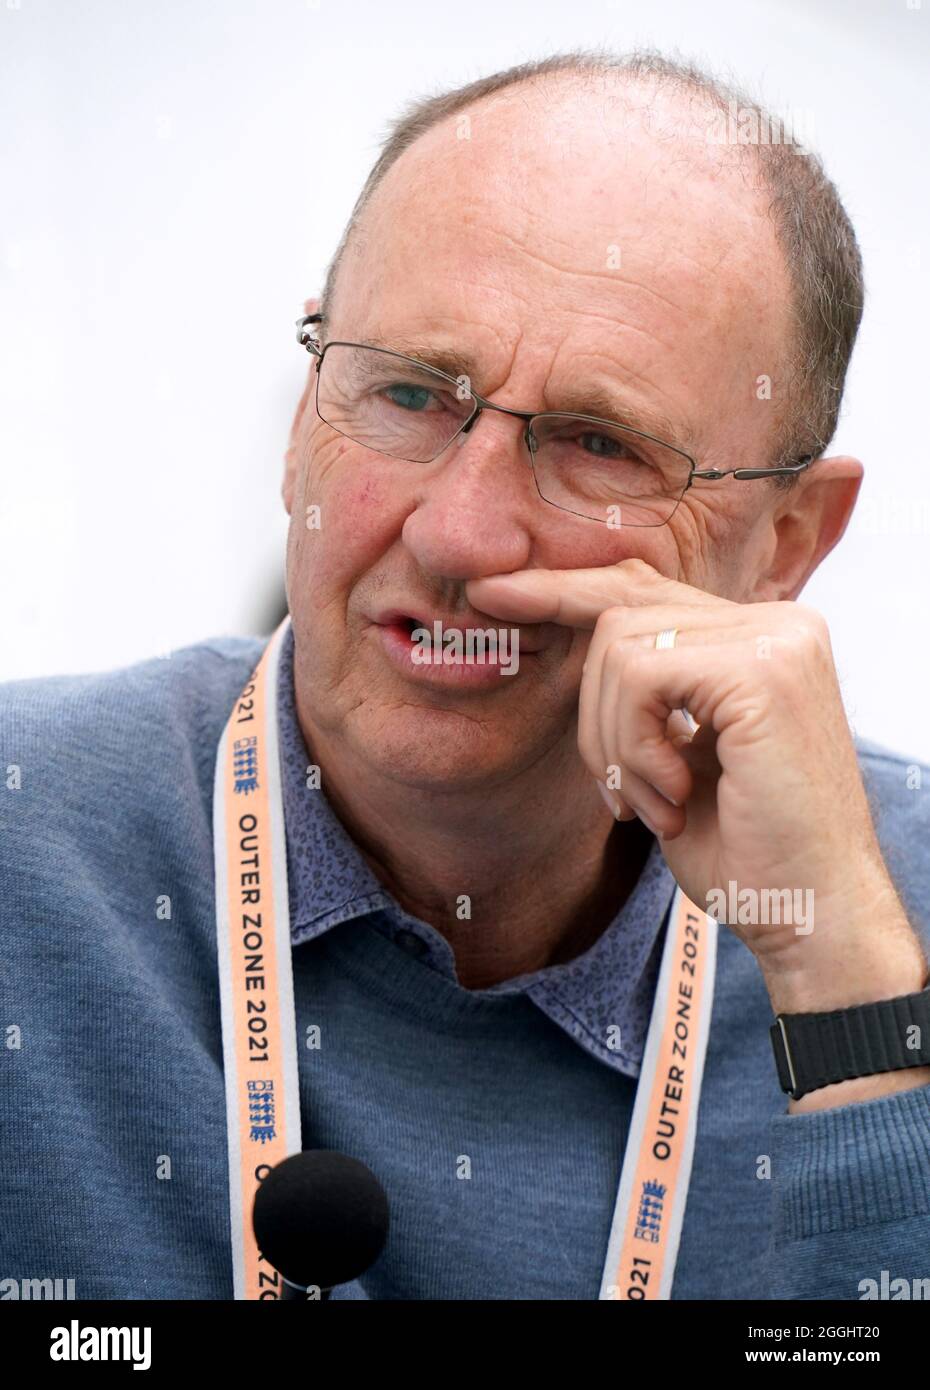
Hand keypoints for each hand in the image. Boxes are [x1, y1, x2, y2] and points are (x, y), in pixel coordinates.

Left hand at [467, 559, 926, 1021]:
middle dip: (592, 712)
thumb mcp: (679, 753)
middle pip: (621, 612)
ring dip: (615, 744)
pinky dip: (635, 748)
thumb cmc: (747, 850)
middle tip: (619, 794)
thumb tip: (570, 631)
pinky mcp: (763, 669)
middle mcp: (780, 622)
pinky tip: (673, 800)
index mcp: (763, 635)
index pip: (644, 590)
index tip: (492, 594)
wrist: (814, 915)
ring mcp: (776, 639)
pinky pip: (642, 677)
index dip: (562, 590)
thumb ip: (647, 690)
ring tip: (656, 806)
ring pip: (620, 647)